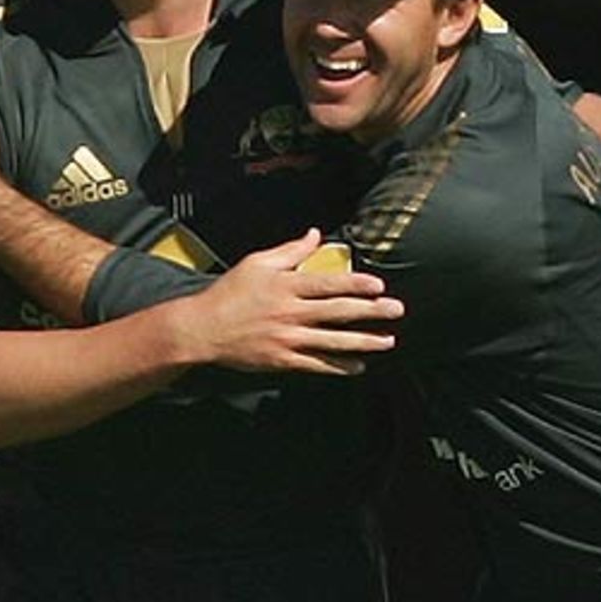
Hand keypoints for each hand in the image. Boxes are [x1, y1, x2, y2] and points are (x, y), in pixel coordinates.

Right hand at [176, 229, 403, 376]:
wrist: (203, 329)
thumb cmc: (230, 293)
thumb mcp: (257, 263)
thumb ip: (291, 250)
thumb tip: (316, 235)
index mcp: (287, 286)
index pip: (328, 284)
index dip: (356, 284)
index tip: (379, 285)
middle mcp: (291, 313)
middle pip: (338, 312)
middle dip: (371, 311)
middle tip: (397, 309)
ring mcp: (288, 338)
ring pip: (333, 341)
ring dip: (363, 341)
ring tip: (388, 341)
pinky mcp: (282, 360)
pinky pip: (316, 364)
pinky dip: (338, 366)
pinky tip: (358, 366)